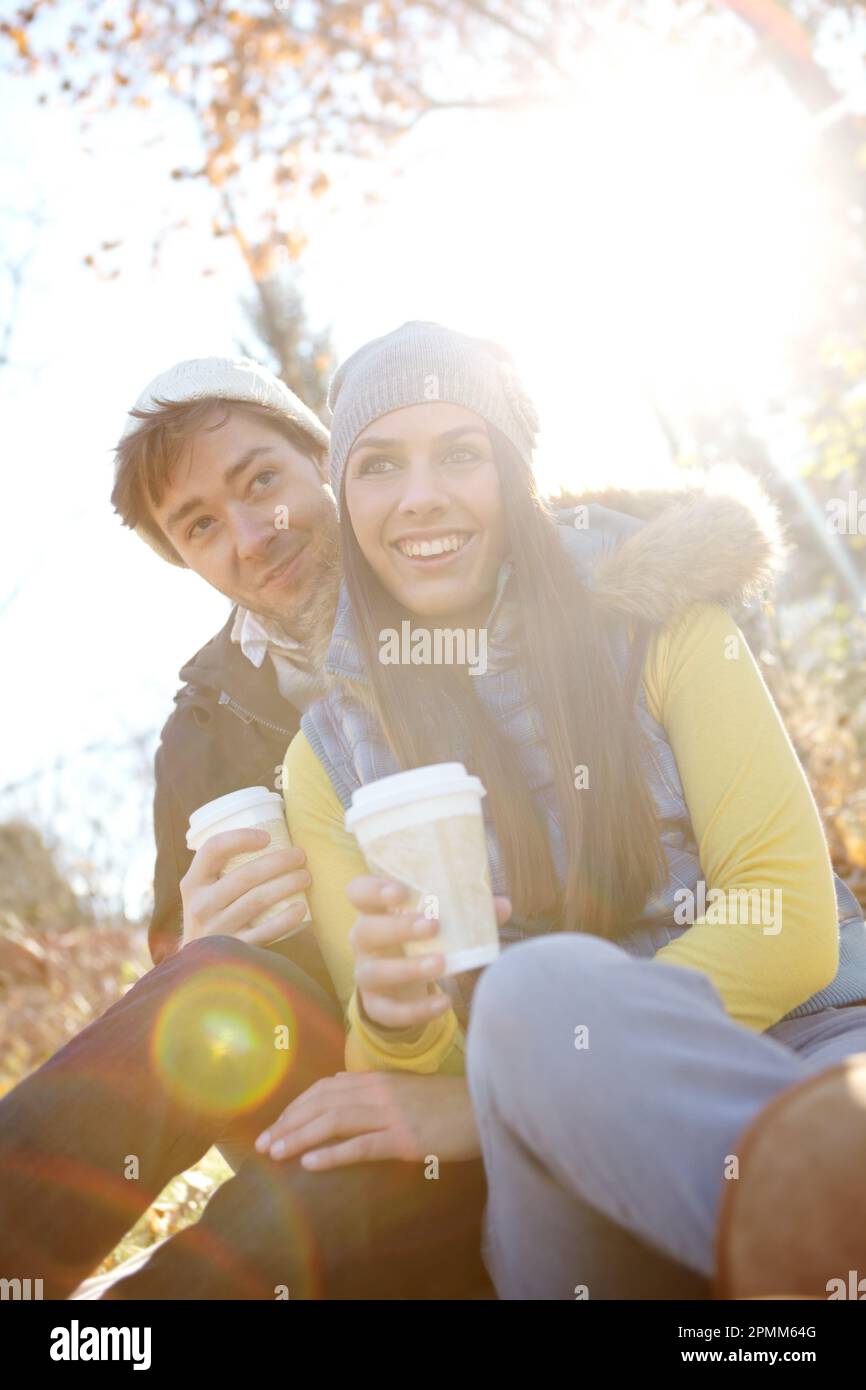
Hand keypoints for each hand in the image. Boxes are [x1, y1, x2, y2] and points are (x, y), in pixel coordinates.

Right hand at [180, 829, 311, 947]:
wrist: (199, 964)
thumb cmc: (212, 913)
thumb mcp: (204, 890)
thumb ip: (223, 867)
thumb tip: (272, 832)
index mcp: (192, 883)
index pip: (212, 849)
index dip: (241, 838)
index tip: (267, 837)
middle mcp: (200, 905)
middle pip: (244, 876)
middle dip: (278, 862)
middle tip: (300, 856)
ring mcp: (217, 929)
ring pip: (257, 900)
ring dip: (286, 885)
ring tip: (306, 877)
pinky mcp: (234, 950)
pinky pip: (264, 932)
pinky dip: (286, 919)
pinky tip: (301, 908)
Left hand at [254, 1071, 480, 1168]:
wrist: (484, 1107)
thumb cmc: (446, 1103)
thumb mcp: (406, 1089)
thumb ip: (374, 1087)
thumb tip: (341, 1082)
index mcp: (378, 1079)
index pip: (325, 1088)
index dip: (296, 1105)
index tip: (276, 1124)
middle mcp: (379, 1091)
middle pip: (322, 1103)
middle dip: (288, 1122)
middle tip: (263, 1144)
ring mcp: (391, 1114)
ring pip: (334, 1120)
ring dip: (300, 1136)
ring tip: (276, 1152)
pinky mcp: (404, 1138)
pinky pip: (362, 1145)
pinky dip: (333, 1153)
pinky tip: (311, 1164)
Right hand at [347, 875, 511, 1030]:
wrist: (402, 988)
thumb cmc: (420, 941)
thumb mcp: (439, 923)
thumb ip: (468, 912)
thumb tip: (503, 905)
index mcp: (375, 910)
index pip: (358, 892)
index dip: (373, 889)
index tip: (400, 892)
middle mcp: (364, 940)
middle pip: (366, 930)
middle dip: (398, 927)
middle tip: (433, 925)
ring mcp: (367, 973)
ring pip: (373, 972)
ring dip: (407, 968)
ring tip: (441, 964)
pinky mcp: (376, 1005)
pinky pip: (389, 1011)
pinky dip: (417, 1010)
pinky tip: (443, 1002)